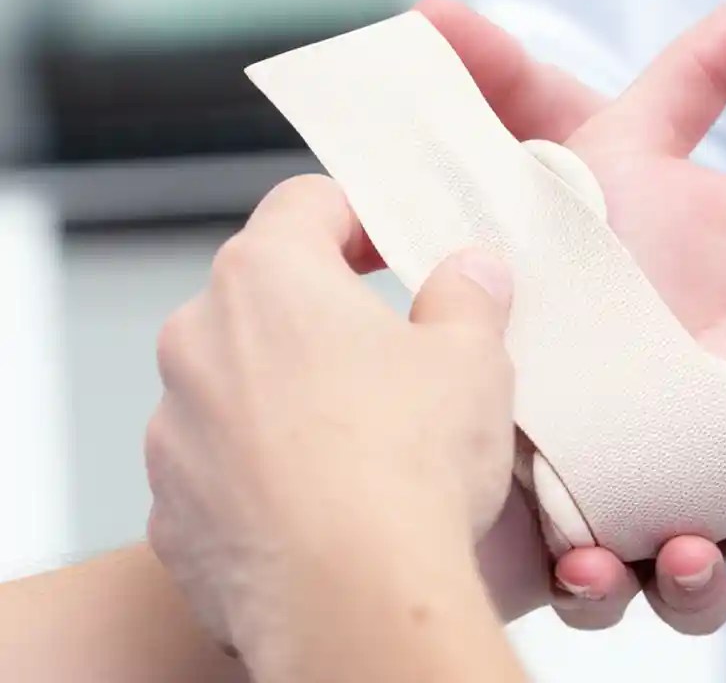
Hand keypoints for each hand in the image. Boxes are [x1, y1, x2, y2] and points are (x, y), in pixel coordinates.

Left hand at [145, 177, 518, 665]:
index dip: (359, 215)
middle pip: (264, 298)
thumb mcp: (473, 361)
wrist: (350, 602)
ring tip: (365, 444)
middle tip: (396, 354)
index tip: (393, 246)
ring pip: (238, 386)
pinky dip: (266, 473)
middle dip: (327, 316)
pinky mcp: (172, 509)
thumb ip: (468, 298)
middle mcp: (199, 341)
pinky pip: (223, 468)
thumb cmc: (405, 469)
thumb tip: (471, 274)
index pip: (305, 203)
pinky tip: (327, 505)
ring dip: (291, 397)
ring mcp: (176, 429)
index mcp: (266, 279)